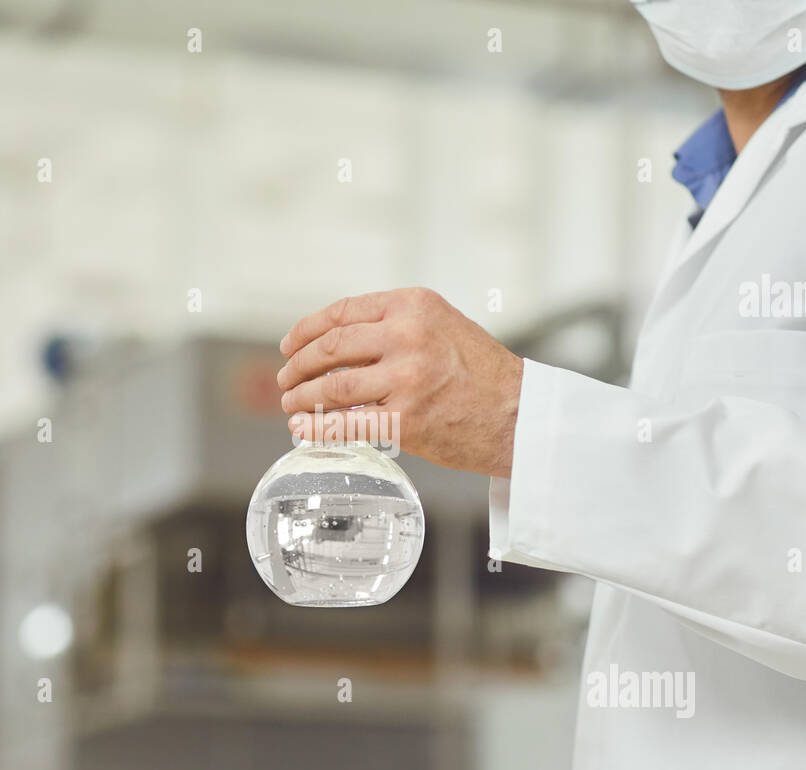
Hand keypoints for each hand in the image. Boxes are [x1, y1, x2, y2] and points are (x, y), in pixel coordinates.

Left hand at [276, 287, 523, 477]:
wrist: (520, 414)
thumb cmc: (482, 374)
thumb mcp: (443, 326)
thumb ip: (396, 325)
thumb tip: (336, 341)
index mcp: (414, 305)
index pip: (344, 311)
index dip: (307, 330)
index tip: (289, 345)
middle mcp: (408, 335)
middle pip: (332, 348)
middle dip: (298, 366)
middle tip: (285, 380)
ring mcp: (406, 378)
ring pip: (333, 385)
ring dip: (302, 397)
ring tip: (290, 405)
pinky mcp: (406, 419)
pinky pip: (347, 422)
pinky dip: (316, 426)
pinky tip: (302, 429)